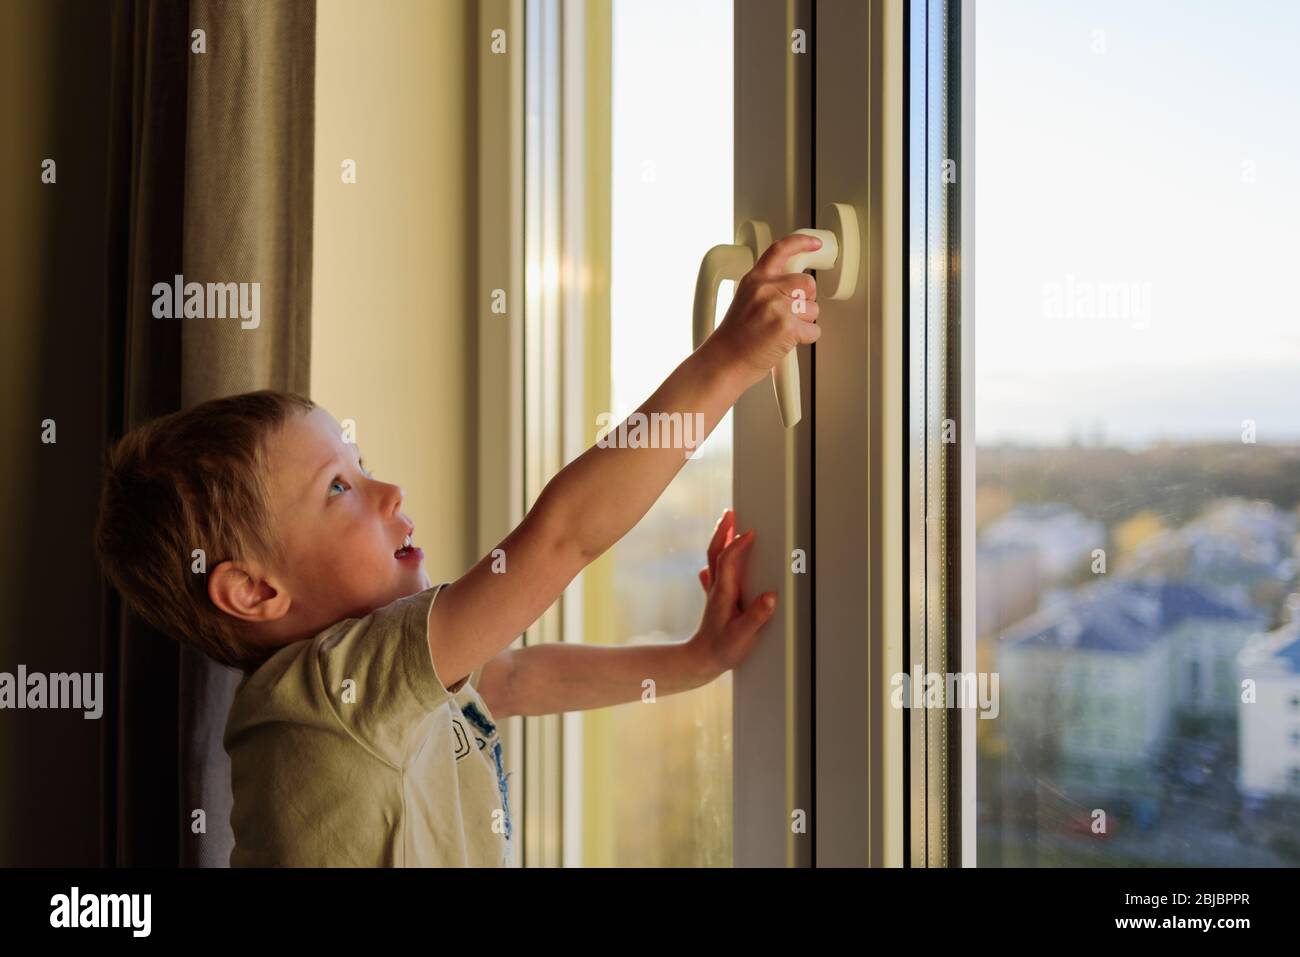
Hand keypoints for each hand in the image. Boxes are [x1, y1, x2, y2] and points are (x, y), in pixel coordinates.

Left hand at [685, 508, 777, 682]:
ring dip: (721, 539)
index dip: (738, 544)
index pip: (727, 559)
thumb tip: (770, 596)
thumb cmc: (721, 650)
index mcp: (723, 592)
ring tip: (729, 524)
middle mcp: (717, 588)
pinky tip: (718, 560)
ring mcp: (715, 592)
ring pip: (714, 558)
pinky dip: (719, 558)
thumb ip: (756, 616)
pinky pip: (715, 571)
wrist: (701, 661)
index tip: (750, 532)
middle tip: (731, 513)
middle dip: (723, 530)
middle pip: (715, 552)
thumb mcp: (743, 636)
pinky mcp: (716, 599)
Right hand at [705, 233, 822, 390]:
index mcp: (754, 280)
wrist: (725, 362)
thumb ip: (767, 289)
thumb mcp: (745, 301)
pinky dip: (804, 339)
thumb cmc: (734, 339)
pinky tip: (785, 342)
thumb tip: (792, 288)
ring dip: (803, 323)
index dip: (801, 243)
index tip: (814, 244)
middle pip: (807, 283)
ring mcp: (777, 307)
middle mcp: (766, 289)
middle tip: (788, 314)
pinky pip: (814, 330)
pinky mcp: (788, 327)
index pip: (780, 250)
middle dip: (805, 300)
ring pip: (813, 309)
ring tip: (780, 331)